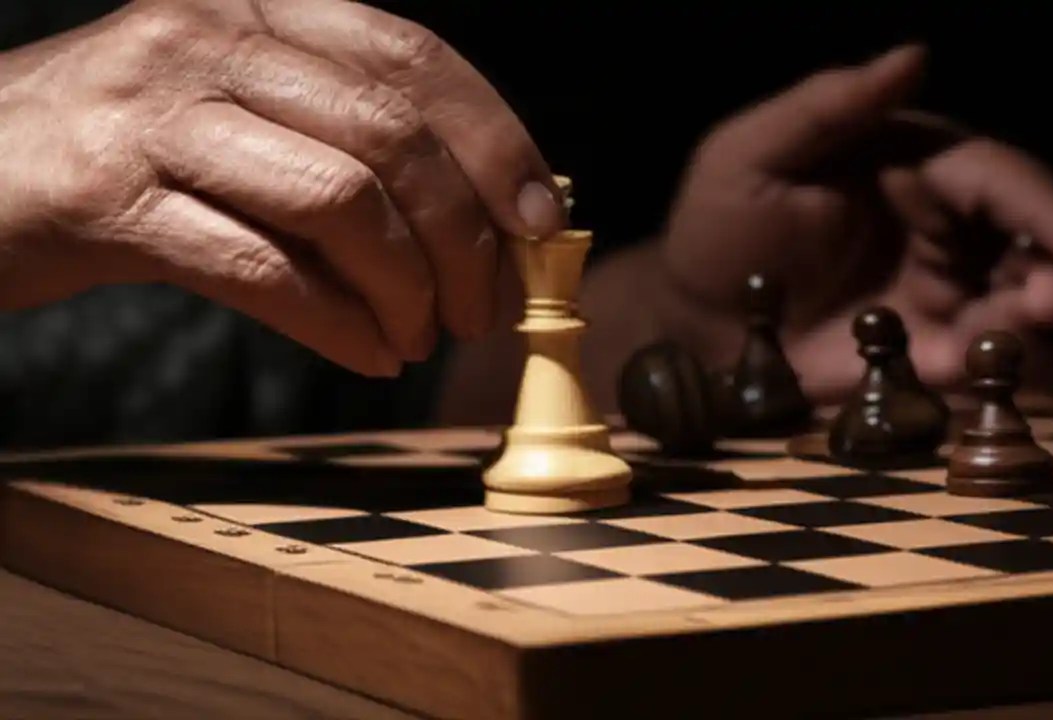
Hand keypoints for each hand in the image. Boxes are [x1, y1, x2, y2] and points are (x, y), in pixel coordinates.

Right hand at [0, 0, 563, 376]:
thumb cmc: (121, 151)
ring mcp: (153, 112)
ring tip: (421, 336)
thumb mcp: (235, 112)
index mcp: (255, 9)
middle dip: (463, 236)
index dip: (495, 140)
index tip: (542, 219)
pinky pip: (260, 268)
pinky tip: (368, 353)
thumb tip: (477, 218)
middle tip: (484, 307)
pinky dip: (337, 323)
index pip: (410, 56)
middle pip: (388, 133)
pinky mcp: (107, 197)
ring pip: (336, 198)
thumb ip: (340, 142)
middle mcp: (207, 38)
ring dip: (406, 287)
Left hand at [657, 44, 1052, 400]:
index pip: (991, 175)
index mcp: (908, 163)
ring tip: (1031, 334)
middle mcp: (936, 225)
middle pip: (1019, 240)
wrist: (691, 320)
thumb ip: (828, 106)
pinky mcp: (916, 353)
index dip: (1039, 206)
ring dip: (1033, 318)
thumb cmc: (717, 228)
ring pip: (1009, 299)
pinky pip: (969, 357)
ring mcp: (931, 291)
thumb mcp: (751, 155)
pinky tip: (979, 369)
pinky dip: (988, 363)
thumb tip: (915, 53)